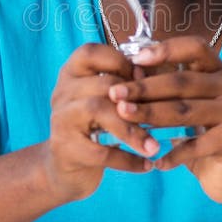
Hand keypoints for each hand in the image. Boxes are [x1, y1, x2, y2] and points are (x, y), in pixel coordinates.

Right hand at [45, 43, 157, 202]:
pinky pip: (101, 152)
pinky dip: (127, 160)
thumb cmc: (96, 127)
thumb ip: (126, 86)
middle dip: (135, 100)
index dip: (120, 61)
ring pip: (99, 111)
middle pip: (102, 84)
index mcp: (72, 73)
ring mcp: (61, 119)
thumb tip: (158, 74)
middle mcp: (62, 92)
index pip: (91, 52)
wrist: (66, 169)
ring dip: (132, 130)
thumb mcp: (107, 102)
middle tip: (161, 116)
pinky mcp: (65, 149)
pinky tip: (147, 165)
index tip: (143, 78)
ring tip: (155, 146)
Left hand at [107, 37, 221, 203]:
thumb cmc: (200, 134)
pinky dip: (171, 154)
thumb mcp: (182, 105)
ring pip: (185, 111)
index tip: (135, 59)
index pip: (195, 48)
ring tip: (124, 118)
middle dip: (145, 88)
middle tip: (115, 94)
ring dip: (150, 114)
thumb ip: (163, 87)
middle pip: (183, 82)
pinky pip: (194, 145)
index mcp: (219, 71)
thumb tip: (131, 68)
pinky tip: (153, 160)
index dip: (166, 50)